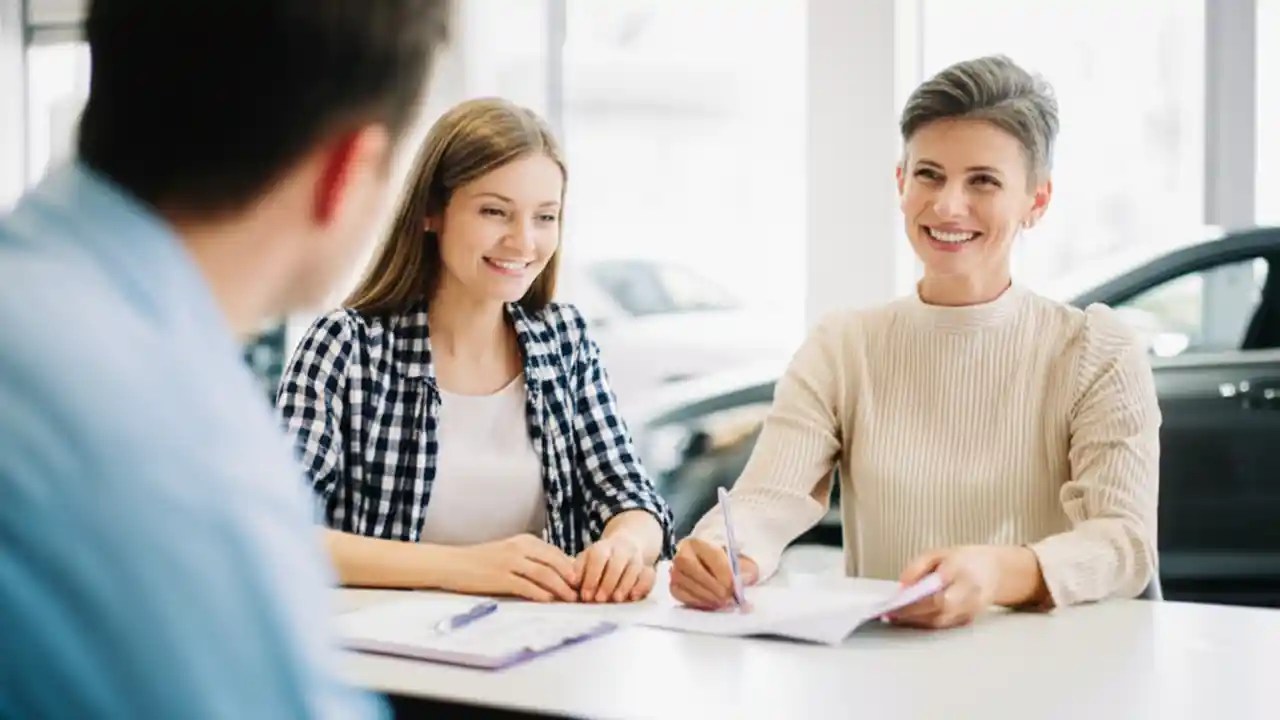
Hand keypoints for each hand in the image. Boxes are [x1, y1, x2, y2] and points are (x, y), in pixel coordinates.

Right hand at [441, 534, 578, 602]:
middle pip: (555, 563)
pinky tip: (550, 601)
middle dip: (572, 579)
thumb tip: (556, 575)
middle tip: (584, 592)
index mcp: (525, 541)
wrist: (452, 564)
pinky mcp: (501, 577)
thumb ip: (530, 560)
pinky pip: (527, 586)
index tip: (584, 582)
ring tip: (572, 599)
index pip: (556, 554)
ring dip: (561, 588)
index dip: (572, 568)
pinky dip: (541, 594)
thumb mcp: (509, 553)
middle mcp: (520, 548)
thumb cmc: (481, 562)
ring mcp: (510, 562)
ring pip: (545, 574)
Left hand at [574, 534, 655, 602]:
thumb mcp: (585, 560)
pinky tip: (634, 597)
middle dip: (608, 583)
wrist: (624, 546)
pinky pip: (649, 575)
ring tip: (617, 600)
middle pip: (617, 563)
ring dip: (625, 585)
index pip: (598, 557)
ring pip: (634, 568)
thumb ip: (578, 571)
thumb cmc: (598, 560)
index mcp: (602, 547)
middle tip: (600, 600)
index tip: (585, 595)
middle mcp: (621, 550)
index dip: (592, 577)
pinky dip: (643, 586)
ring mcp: (636, 558)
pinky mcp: (647, 568)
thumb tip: (571, 583)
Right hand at [669, 537, 758, 610]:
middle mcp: (682, 552)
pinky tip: (710, 605)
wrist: (711, 568)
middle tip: (728, 598)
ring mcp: (675, 570)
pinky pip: (681, 595)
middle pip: (692, 567)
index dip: (723, 572)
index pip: (711, 554)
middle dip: (712, 585)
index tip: (734, 586)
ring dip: (706, 596)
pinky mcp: (673, 586)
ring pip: (686, 582)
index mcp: (700, 542)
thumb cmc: (726, 563)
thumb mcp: (740, 561)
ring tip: (722, 603)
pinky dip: (697, 601)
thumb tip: (748, 578)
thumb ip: (746, 568)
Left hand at [888, 545, 1026, 628]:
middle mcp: (970, 590)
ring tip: (894, 617)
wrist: (997, 571)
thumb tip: (901, 586)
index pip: (938, 585)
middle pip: (940, 607)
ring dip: (916, 621)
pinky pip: (945, 625)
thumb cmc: (964, 560)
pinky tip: (910, 619)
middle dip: (913, 612)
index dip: (916, 597)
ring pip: (941, 620)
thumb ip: (918, 566)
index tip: (896, 600)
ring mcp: (972, 607)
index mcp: (961, 569)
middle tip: (890, 613)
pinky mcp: (970, 619)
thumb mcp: (938, 553)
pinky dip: (925, 624)